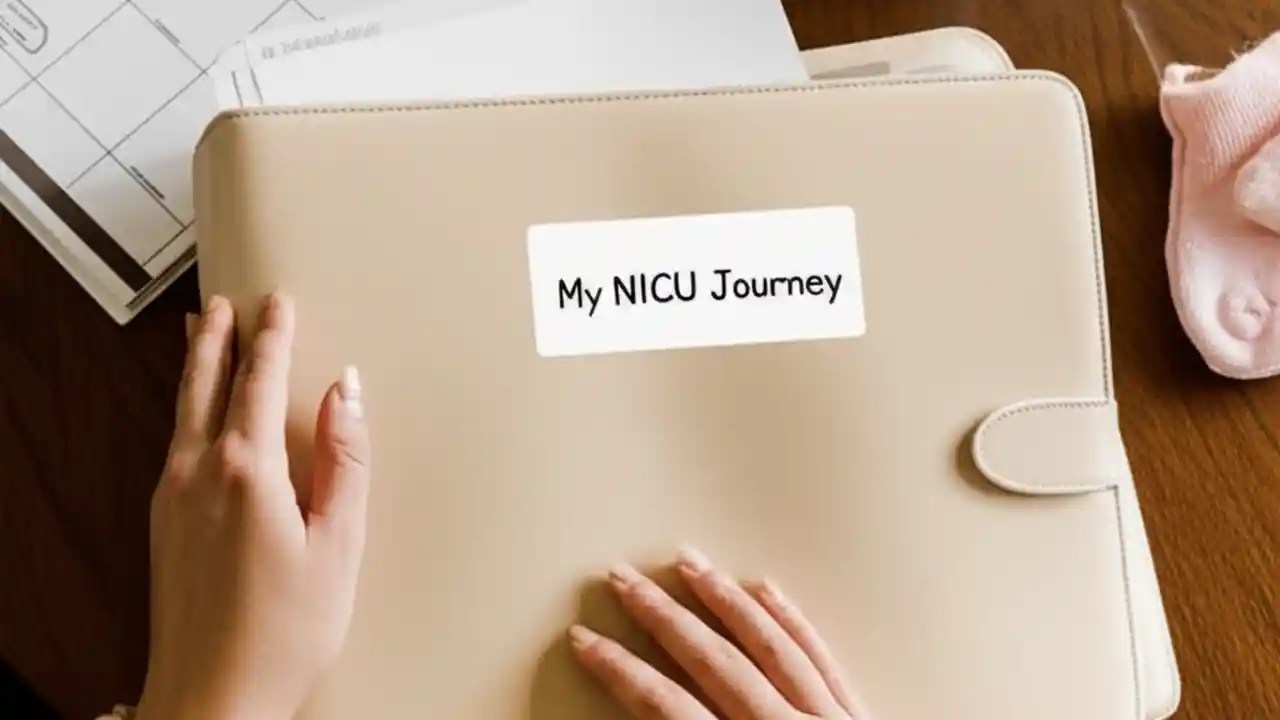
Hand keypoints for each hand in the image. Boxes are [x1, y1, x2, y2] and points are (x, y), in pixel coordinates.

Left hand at [137, 293, 370, 719]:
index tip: (279, 302)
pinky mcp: (163, 526)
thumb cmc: (286, 631)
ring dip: (193, 367)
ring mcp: (173, 499)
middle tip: (223, 302)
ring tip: (198, 335)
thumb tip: (345, 392)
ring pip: (181, 411)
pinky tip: (194, 416)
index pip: (257, 381)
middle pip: (203, 385)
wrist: (214, 699)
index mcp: (248, 472)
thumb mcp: (339, 544)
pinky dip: (185, 410)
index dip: (271, 337)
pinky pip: (174, 442)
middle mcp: (199, 474)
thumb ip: (344, 460)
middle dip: (215, 338)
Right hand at [570, 549, 868, 719]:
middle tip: (622, 579)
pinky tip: (768, 590)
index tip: (585, 640)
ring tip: (689, 563)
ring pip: (769, 646)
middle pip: (713, 662)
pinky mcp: (862, 719)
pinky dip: (793, 622)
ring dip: (723, 601)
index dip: (621, 673)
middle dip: (662, 617)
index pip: (668, 710)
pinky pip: (822, 658)